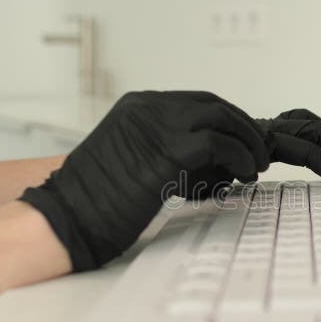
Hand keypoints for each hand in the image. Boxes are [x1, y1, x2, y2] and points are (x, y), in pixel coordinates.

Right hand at [19, 91, 320, 271]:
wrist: (63, 219)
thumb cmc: (97, 203)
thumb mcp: (135, 163)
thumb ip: (172, 153)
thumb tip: (220, 163)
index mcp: (138, 107)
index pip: (198, 102)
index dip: (229, 120)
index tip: (244, 141)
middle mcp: (147, 108)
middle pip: (214, 104)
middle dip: (244, 128)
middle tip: (257, 154)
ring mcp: (156, 126)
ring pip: (222, 118)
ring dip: (247, 143)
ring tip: (254, 167)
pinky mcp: (165, 152)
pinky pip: (220, 145)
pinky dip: (239, 158)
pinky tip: (243, 176)